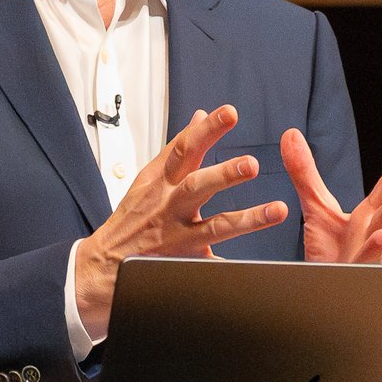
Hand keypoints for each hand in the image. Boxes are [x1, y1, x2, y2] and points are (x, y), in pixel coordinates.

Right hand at [73, 105, 288, 333]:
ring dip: (246, 219)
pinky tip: (254, 267)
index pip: (185, 148)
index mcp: (162, 181)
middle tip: (251, 164)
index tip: (229, 113)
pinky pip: (211, 264)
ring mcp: (179, 235)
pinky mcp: (185, 260)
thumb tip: (200, 117)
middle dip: (225, 174)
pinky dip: (230, 267)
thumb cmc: (132, 216)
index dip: (207, 130)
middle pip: (197, 186)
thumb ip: (179, 148)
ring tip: (274, 211)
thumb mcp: (150, 177)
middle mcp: (171, 205)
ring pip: (215, 226)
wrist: (106, 262)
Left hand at [281, 128, 381, 262]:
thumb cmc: (329, 251)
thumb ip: (305, 172)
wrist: (320, 287)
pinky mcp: (355, 271)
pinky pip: (367, 259)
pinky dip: (375, 248)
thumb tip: (291, 135)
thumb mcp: (315, 206)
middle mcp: (375, 230)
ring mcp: (368, 252)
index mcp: (371, 213)